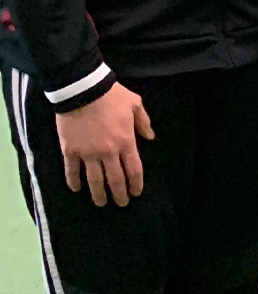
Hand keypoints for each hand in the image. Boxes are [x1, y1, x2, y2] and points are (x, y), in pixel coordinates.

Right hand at [54, 83, 153, 206]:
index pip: (133, 169)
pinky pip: (72, 171)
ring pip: (94, 180)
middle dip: (119, 194)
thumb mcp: (136, 105)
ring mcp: (88, 153)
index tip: (136, 193)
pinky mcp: (70, 151)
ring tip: (101, 203)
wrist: (83, 90)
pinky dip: (73, 181)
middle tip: (121, 203)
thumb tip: (151, 138)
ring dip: (98, 194)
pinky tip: (76, 189)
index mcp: (126, 142)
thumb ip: (144, 123)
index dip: (135, 184)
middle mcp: (108, 152)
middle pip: (115, 179)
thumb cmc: (112, 96)